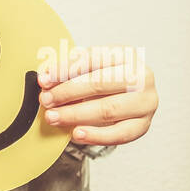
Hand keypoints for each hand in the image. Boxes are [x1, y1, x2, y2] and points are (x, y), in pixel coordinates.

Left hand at [37, 45, 156, 146]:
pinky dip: (96, 135)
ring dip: (75, 114)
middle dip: (68, 92)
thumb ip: (69, 71)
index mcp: (127, 55)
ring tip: (53, 117)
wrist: (128, 100)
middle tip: (46, 100)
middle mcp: (142, 76)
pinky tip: (76, 134)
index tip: (44, 80)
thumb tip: (44, 78)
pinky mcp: (143, 124)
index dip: (66, 69)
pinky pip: (119, 133)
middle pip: (100, 83)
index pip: (94, 58)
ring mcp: (145, 101)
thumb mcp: (89, 70)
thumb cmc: (104, 82)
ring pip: (108, 109)